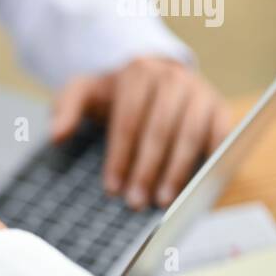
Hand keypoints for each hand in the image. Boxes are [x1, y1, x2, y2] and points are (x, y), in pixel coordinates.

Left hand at [51, 57, 232, 209]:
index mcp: (138, 73)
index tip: (112, 188)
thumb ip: (66, 109)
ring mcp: (200, 91)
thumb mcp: (84, 92)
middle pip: (159, 130)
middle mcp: (173, 78)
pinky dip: (211, 159)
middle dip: (147, 170)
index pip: (127, 121)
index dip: (120, 157)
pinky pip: (219, 134)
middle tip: (136, 202)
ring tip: (164, 201)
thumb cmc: (114, 92)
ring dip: (177, 172)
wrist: (152, 75)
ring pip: (190, 135)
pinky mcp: (219, 106)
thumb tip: (56, 135)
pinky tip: (199, 185)